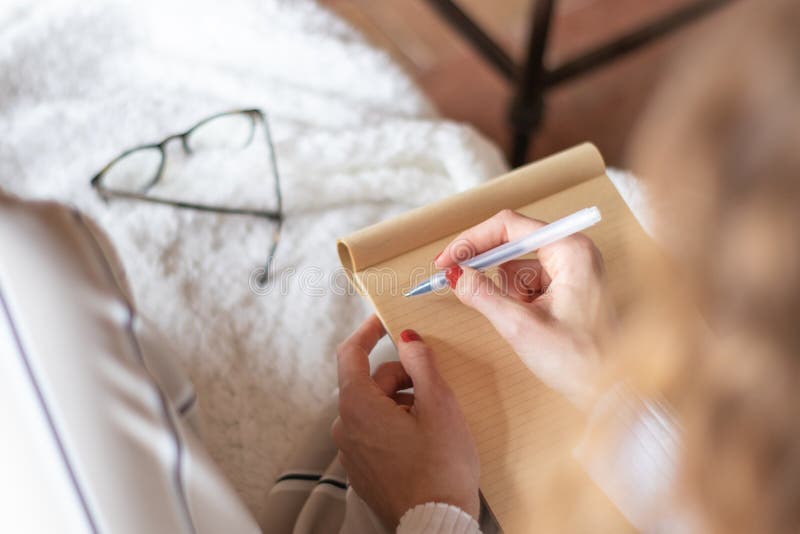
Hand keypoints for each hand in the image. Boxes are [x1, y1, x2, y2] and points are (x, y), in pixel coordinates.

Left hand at [331, 315, 479, 527]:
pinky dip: (396, 426)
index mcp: (357, 406)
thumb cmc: (441, 469)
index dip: (367, 331)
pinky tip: (424, 440)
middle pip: (369, 383)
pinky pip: (375, 434)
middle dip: (401, 376)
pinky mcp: (363, 471)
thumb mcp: (439, 405)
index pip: (350, 354)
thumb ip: (421, 363)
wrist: (435, 527)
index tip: (383, 321)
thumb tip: (408, 340)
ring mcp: (351, 453)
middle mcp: (345, 428)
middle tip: (435, 383)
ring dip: (401, 403)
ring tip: (434, 419)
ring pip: (374, 409)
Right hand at [435, 209, 610, 407]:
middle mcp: (573, 252)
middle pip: (512, 243)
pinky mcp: (567, 287)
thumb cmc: (580, 361)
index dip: (471, 241)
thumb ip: (482, 294)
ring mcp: (571, 269)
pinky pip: (527, 284)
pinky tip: (527, 323)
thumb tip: (455, 274)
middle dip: (485, 267)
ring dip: (505, 291)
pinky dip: (516, 301)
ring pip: (516, 267)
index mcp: (570, 250)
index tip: (446, 260)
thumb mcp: (520, 326)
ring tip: (519, 321)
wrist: (612, 391)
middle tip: (455, 281)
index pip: (509, 226)